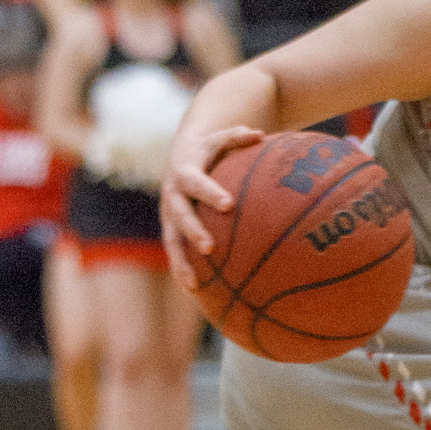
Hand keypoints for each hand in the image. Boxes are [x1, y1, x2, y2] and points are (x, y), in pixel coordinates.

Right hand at [159, 125, 262, 291]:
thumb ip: (238, 137)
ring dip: (181, 263)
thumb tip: (261, 134)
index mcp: (185, 173)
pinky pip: (175, 254)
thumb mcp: (220, 138)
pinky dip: (182, 272)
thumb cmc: (209, 149)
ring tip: (194, 285)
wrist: (180, 156)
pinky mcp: (171, 230)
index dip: (210, 193)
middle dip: (193, 232)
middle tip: (211, 248)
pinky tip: (194, 295)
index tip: (228, 204)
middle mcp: (172, 196)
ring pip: (172, 242)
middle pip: (179, 216)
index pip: (196, 183)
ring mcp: (169, 216)